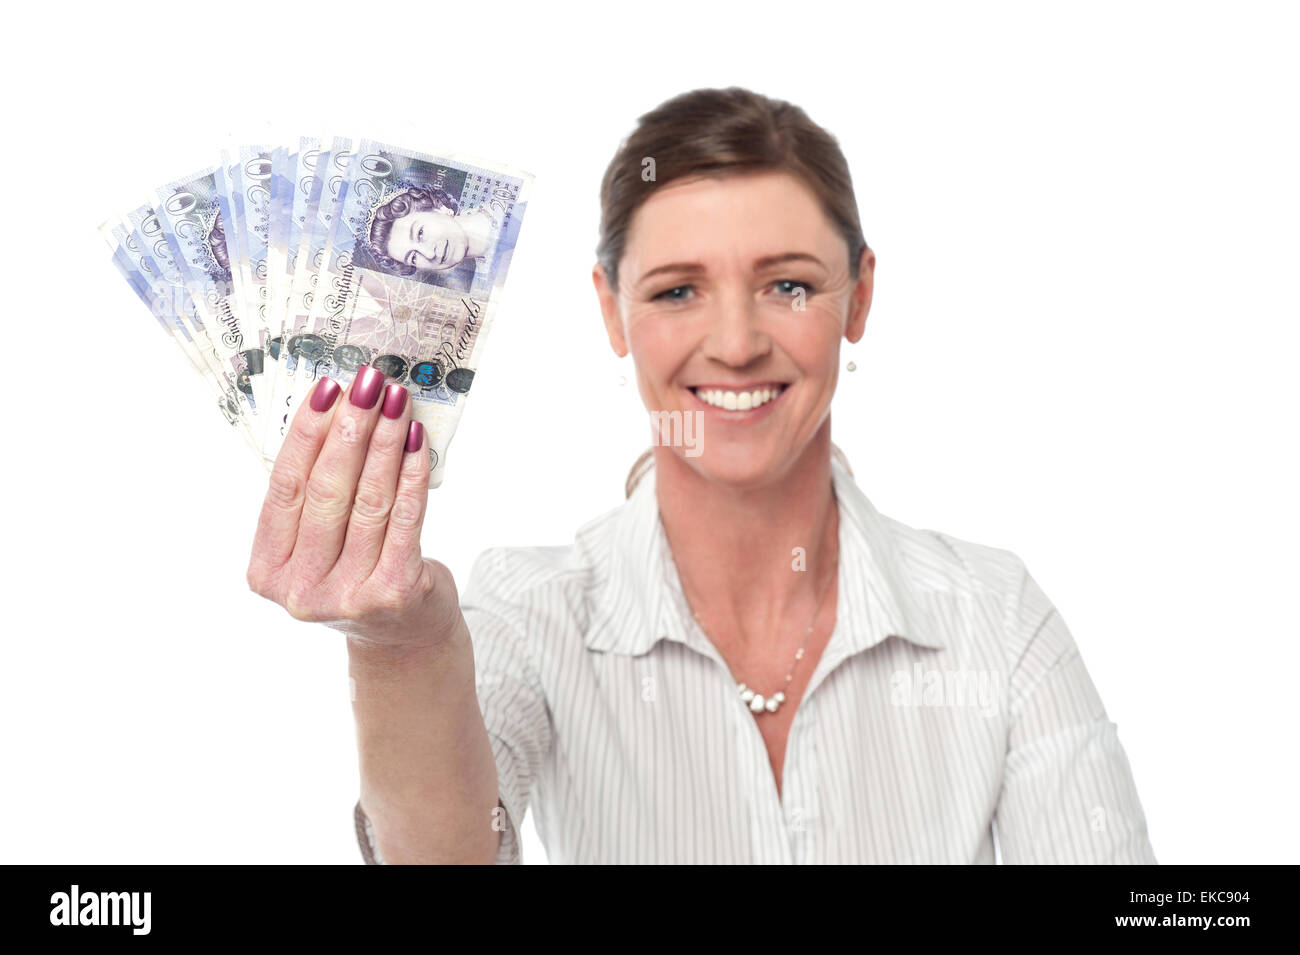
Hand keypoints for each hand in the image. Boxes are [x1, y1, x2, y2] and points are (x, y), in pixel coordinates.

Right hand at [246, 366, 457, 649]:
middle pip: (327, 492)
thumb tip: (336, 409)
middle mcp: (300, 590)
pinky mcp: (392, 594)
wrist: (402, 636)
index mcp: (268, 571)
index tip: (326, 389)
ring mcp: (346, 597)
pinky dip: (411, 475)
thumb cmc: (357, 572)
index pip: (284, 488)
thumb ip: (315, 494)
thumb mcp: (318, 543)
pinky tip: (417, 442)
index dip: (306, 434)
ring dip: (385, 444)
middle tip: (369, 384)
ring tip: (398, 402)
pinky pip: (405, 521)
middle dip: (351, 429)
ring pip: (369, 501)